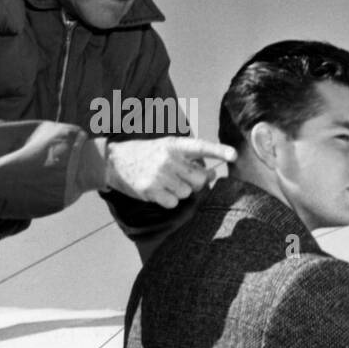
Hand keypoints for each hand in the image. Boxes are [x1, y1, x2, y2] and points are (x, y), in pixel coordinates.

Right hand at [104, 137, 235, 207]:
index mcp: (174, 145)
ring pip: (186, 193)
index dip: (219, 151)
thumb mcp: (165, 147)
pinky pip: (173, 202)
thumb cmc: (145, 154)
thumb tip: (211, 175)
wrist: (114, 161)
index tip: (234, 155)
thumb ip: (188, 159)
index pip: (201, 147)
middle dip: (196, 182)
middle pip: (199, 179)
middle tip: (183, 178)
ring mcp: (160, 175)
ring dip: (179, 191)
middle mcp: (168, 159)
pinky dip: (168, 200)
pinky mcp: (151, 190)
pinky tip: (157, 191)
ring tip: (164, 182)